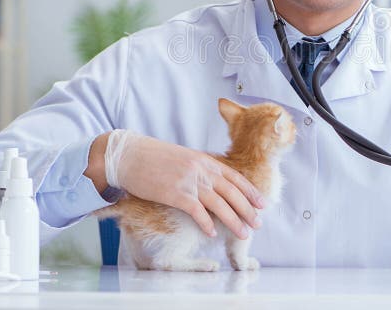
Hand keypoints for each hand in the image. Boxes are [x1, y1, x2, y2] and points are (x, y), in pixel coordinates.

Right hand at [95, 130, 264, 239]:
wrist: (129, 155)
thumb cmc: (154, 157)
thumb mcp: (183, 158)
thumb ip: (200, 169)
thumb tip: (212, 182)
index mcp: (205, 160)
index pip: (235, 177)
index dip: (250, 192)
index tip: (262, 203)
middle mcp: (201, 170)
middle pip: (232, 192)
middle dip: (248, 210)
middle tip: (259, 224)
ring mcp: (189, 181)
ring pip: (220, 204)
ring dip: (234, 221)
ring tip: (244, 234)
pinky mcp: (175, 194)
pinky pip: (197, 212)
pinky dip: (207, 224)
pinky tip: (213, 235)